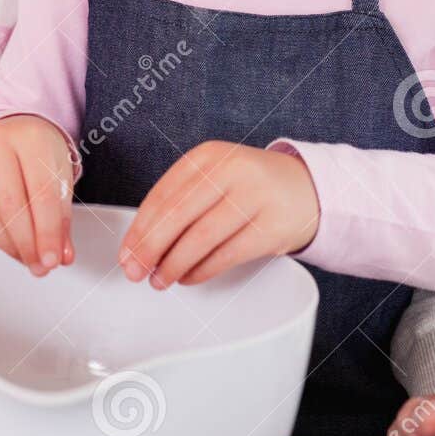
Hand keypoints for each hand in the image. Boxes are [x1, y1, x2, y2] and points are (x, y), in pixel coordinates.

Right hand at [0, 116, 74, 276]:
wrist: (9, 129)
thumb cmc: (37, 153)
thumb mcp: (59, 176)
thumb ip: (61, 217)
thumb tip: (60, 255)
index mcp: (30, 137)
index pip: (41, 192)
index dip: (47, 232)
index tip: (53, 259)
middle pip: (11, 206)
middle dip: (27, 244)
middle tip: (40, 265)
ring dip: (8, 246)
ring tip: (25, 256)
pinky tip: (6, 242)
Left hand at [118, 140, 319, 288]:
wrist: (309, 189)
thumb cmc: (249, 187)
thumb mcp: (215, 177)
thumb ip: (180, 200)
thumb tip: (139, 243)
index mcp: (208, 156)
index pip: (163, 194)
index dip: (139, 228)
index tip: (126, 252)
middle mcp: (230, 171)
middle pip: (177, 215)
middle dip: (150, 249)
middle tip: (134, 271)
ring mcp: (254, 198)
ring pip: (200, 238)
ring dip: (173, 265)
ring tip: (159, 280)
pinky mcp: (271, 227)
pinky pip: (226, 255)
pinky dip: (201, 271)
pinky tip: (188, 278)